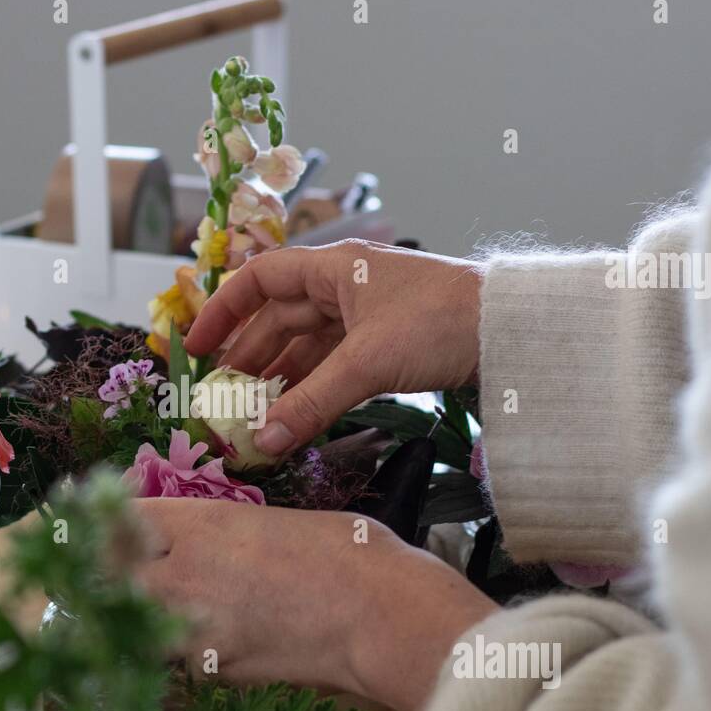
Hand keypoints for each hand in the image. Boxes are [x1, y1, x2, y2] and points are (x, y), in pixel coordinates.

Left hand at [132, 498, 497, 710]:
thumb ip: (219, 532)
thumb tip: (195, 542)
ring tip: (174, 608)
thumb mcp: (274, 521)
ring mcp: (192, 627)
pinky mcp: (213, 670)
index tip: (108, 526)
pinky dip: (188, 651)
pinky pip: (181, 658)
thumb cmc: (346, 552)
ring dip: (143, 615)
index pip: (117, 521)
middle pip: (106, 575)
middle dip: (110, 573)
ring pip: (135, 622)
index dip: (109, 523)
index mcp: (198, 523)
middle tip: (124, 571)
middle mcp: (181, 573)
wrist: (382, 616)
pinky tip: (220, 640)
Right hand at [184, 239, 481, 457]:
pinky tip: (296, 413)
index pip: (259, 280)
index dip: (222, 311)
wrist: (514, 331)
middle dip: (249, 356)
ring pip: (308, 344)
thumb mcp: (367, 362)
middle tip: (222, 397)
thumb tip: (261, 442)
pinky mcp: (389, 344)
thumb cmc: (442, 322)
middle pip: (280, 318)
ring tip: (252, 412)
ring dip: (280, 377)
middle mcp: (346, 286)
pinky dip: (313, 387)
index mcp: (334, 268)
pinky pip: (335, 364)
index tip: (195, 348)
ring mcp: (368, 316)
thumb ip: (311, 403)